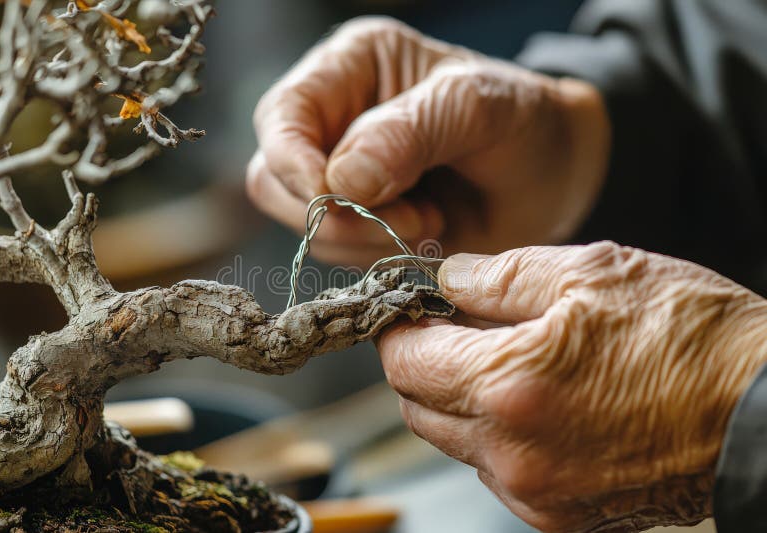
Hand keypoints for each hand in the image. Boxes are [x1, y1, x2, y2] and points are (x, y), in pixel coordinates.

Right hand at [247, 17, 609, 266]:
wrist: (554, 177)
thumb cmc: (521, 122)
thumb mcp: (478, 108)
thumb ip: (409, 132)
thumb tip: (340, 180)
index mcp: (350, 68)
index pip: (282, 116)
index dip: (292, 161)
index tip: (334, 195)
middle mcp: (333, 121)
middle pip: (275, 178)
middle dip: (337, 213)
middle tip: (410, 218)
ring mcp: (342, 178)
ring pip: (306, 225)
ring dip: (365, 238)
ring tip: (431, 221)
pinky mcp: (358, 223)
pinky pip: (337, 252)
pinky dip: (376, 255)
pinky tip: (426, 234)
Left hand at [377, 241, 766, 531]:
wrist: (765, 414)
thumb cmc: (692, 337)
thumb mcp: (593, 273)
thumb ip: (499, 275)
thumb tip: (447, 276)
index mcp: (509, 387)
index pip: (405, 362)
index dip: (398, 328)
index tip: (409, 308)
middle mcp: (512, 453)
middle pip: (417, 408)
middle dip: (421, 364)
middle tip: (450, 327)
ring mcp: (536, 492)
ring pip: (454, 442)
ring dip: (458, 399)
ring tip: (503, 359)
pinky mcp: (562, 515)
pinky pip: (497, 471)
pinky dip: (496, 434)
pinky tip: (536, 401)